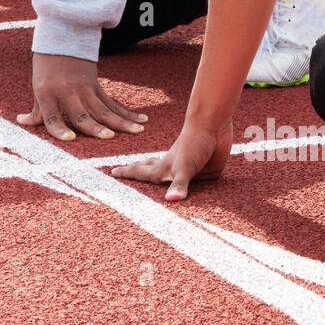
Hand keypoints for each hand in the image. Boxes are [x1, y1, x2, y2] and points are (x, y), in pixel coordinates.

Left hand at [18, 54, 147, 141]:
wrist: (62, 37)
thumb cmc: (46, 67)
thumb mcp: (38, 87)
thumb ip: (36, 110)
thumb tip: (23, 123)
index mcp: (47, 94)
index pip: (52, 116)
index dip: (59, 129)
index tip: (70, 140)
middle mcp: (67, 92)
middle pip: (83, 114)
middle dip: (96, 127)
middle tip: (109, 137)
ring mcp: (85, 89)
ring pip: (104, 110)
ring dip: (121, 122)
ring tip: (137, 132)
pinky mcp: (97, 86)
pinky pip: (113, 103)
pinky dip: (128, 113)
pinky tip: (141, 121)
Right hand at [111, 123, 230, 200]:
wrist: (213, 125)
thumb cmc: (193, 142)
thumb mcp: (185, 167)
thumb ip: (179, 184)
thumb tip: (171, 200)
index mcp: (164, 169)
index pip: (141, 173)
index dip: (127, 173)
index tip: (112, 172)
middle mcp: (174, 170)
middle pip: (153, 172)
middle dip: (139, 172)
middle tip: (124, 171)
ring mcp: (189, 170)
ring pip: (172, 177)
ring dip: (163, 178)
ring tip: (152, 178)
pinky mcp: (207, 172)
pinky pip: (198, 184)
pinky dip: (192, 184)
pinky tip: (192, 184)